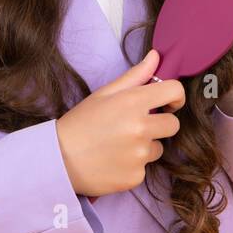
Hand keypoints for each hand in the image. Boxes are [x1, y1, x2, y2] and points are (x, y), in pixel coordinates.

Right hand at [56, 49, 185, 197]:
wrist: (58, 160)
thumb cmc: (80, 123)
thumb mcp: (104, 94)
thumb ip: (135, 76)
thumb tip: (156, 56)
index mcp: (133, 102)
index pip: (175, 91)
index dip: (175, 97)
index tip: (167, 103)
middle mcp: (140, 128)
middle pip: (173, 124)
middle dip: (160, 124)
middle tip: (134, 127)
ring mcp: (139, 155)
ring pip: (158, 148)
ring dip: (144, 146)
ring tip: (117, 146)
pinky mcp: (135, 177)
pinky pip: (144, 168)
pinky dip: (132, 166)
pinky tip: (113, 161)